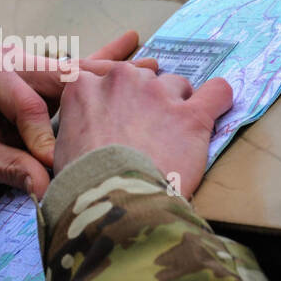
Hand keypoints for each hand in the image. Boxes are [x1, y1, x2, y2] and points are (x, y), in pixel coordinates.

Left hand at [0, 30, 154, 200]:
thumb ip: (11, 169)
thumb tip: (49, 187)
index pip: (29, 102)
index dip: (44, 136)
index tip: (55, 167)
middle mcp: (12, 64)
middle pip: (64, 76)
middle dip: (103, 83)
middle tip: (146, 84)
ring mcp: (28, 74)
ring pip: (78, 76)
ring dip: (114, 75)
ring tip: (153, 65)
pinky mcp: (39, 89)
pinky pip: (76, 80)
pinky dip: (104, 70)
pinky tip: (134, 48)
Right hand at [52, 62, 233, 198]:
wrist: (111, 204)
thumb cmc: (82, 183)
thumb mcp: (62, 147)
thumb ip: (76, 124)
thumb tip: (87, 131)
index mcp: (84, 85)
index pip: (103, 76)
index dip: (113, 100)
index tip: (118, 120)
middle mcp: (121, 79)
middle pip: (142, 77)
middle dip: (146, 101)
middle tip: (144, 135)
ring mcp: (158, 94)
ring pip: (176, 84)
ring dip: (176, 105)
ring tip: (174, 138)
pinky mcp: (191, 115)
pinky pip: (218, 92)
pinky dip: (219, 100)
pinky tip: (216, 110)